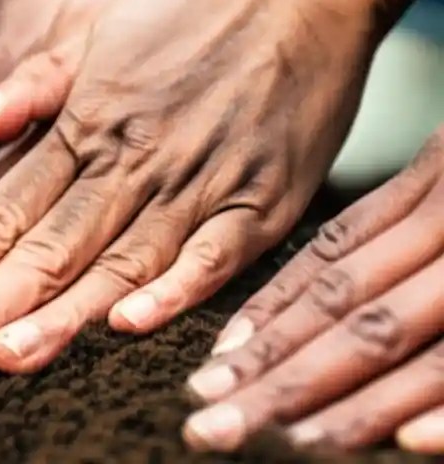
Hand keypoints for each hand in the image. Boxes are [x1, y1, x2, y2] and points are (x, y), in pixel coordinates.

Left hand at [0, 0, 384, 390]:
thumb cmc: (190, 11)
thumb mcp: (97, 33)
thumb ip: (30, 88)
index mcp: (84, 128)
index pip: (6, 213)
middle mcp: (131, 162)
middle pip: (47, 251)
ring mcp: (198, 183)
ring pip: (117, 262)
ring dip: (61, 315)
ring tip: (6, 358)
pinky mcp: (263, 198)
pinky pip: (214, 254)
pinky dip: (173, 289)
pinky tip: (127, 325)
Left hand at [183, 127, 443, 453]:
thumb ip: (397, 213)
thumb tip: (322, 273)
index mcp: (429, 190)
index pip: (331, 261)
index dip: (270, 318)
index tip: (212, 366)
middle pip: (347, 311)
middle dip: (275, 374)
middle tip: (208, 424)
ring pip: (400, 338)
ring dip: (344, 403)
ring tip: (284, 444)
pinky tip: (406, 444)